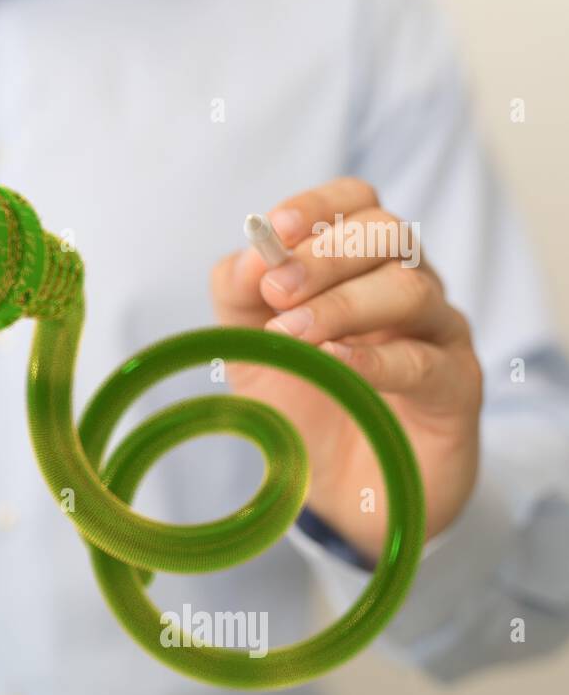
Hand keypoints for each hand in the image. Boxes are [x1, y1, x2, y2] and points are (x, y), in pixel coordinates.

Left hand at [210, 177, 482, 560]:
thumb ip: (238, 298)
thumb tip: (249, 256)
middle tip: (276, 293)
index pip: (357, 203)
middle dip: (325, 256)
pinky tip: (336, 363)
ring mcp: (438, 333)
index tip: (275, 228)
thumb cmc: (306, 404)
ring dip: (343, 305)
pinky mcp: (456, 388)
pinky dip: (377, 358)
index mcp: (360, 264)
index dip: (319, 206)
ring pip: (411, 287)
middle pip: (387, 234)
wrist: (347, 491)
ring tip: (291, 336)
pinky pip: (424, 360)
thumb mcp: (251, 348)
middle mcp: (408, 285)